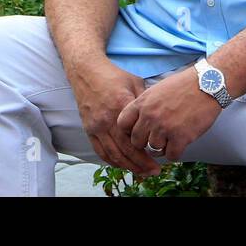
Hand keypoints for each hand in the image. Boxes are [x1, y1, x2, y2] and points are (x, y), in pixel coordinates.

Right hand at [68, 59, 162, 175]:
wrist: (87, 72)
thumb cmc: (113, 76)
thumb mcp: (134, 83)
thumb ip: (144, 102)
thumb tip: (158, 117)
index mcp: (120, 107)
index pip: (134, 139)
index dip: (146, 155)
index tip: (158, 162)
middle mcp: (106, 120)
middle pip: (124, 151)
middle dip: (140, 165)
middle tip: (153, 172)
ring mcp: (96, 126)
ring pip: (112, 154)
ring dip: (127, 166)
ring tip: (141, 173)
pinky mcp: (88, 129)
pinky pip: (100, 151)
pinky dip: (112, 161)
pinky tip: (123, 165)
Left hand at [116, 66, 222, 162]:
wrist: (207, 84)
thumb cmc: (183, 85)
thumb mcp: (157, 90)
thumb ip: (145, 105)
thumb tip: (137, 122)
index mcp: (143, 102)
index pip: (122, 124)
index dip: (129, 130)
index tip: (138, 131)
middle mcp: (150, 116)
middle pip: (136, 141)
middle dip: (144, 142)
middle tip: (156, 138)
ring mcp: (165, 128)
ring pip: (152, 150)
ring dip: (161, 147)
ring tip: (170, 140)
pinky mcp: (180, 138)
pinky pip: (170, 155)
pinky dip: (175, 152)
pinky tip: (180, 143)